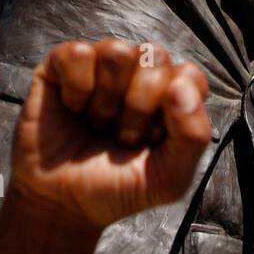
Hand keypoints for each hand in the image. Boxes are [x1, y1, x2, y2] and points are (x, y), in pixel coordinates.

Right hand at [7, 39, 211, 231]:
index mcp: (170, 93)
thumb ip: (193, 135)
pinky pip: (79, 53)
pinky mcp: (63, 63)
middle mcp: (138, 71)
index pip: (189, 74)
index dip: (172, 110)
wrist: (61, 202)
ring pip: (117, 51)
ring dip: (106, 100)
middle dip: (138, 107)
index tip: (152, 141)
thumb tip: (181, 86)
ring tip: (98, 124)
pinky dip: (77, 90)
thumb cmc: (117, 187)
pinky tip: (73, 109)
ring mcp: (100, 64)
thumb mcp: (168, 178)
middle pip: (154, 55)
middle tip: (121, 137)